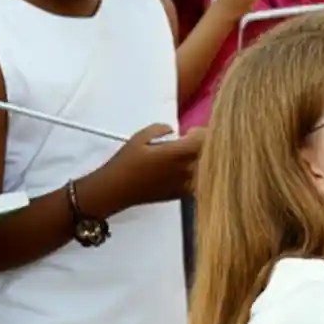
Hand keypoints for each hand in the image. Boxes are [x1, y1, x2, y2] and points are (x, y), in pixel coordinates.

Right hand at [85, 124, 206, 212]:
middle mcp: (186, 169)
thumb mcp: (140, 137)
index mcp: (178, 153)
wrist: (116, 190)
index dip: (201, 133)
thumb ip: (159, 129)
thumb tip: (172, 130)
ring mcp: (186, 184)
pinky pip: (197, 182)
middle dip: (202, 146)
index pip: (204, 140)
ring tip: (188, 156)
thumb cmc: (126, 161)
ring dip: (200, 161)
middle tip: (190, 142)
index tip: (191, 131)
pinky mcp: (181, 195)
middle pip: (207, 154)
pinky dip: (196, 175)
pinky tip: (184, 171)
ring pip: (204, 170)